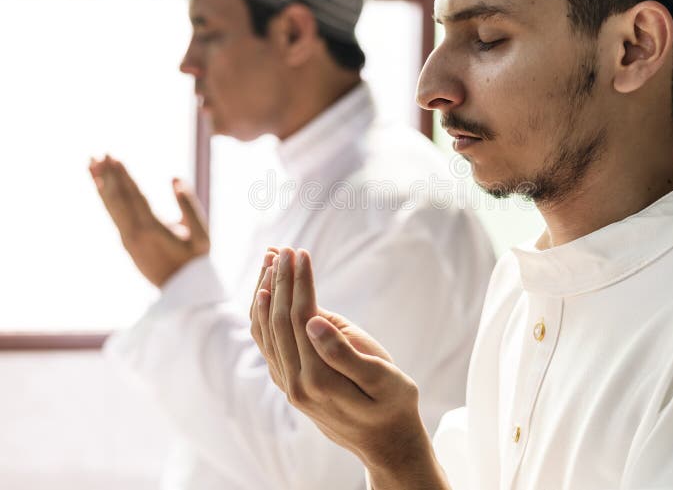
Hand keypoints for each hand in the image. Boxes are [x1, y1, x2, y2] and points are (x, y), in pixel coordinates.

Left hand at [88, 154, 209, 286]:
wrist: (184, 292)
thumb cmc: (196, 261)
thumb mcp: (201, 235)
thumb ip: (189, 205)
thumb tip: (174, 179)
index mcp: (152, 229)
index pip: (133, 195)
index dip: (122, 175)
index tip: (113, 156)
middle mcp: (134, 234)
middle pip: (116, 198)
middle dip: (107, 175)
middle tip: (98, 154)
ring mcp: (127, 240)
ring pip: (110, 207)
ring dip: (100, 184)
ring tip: (91, 164)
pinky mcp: (127, 243)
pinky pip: (113, 215)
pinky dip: (105, 199)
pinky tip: (100, 187)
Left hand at [250, 247, 449, 488]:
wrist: (385, 442)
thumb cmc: (392, 404)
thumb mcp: (381, 378)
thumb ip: (344, 352)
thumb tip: (311, 321)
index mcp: (318, 379)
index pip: (300, 317)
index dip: (299, 282)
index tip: (300, 252)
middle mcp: (294, 383)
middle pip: (277, 320)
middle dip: (279, 279)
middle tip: (282, 247)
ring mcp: (287, 385)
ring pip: (265, 330)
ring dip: (266, 292)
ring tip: (269, 260)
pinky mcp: (288, 382)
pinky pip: (266, 342)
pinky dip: (263, 312)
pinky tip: (266, 292)